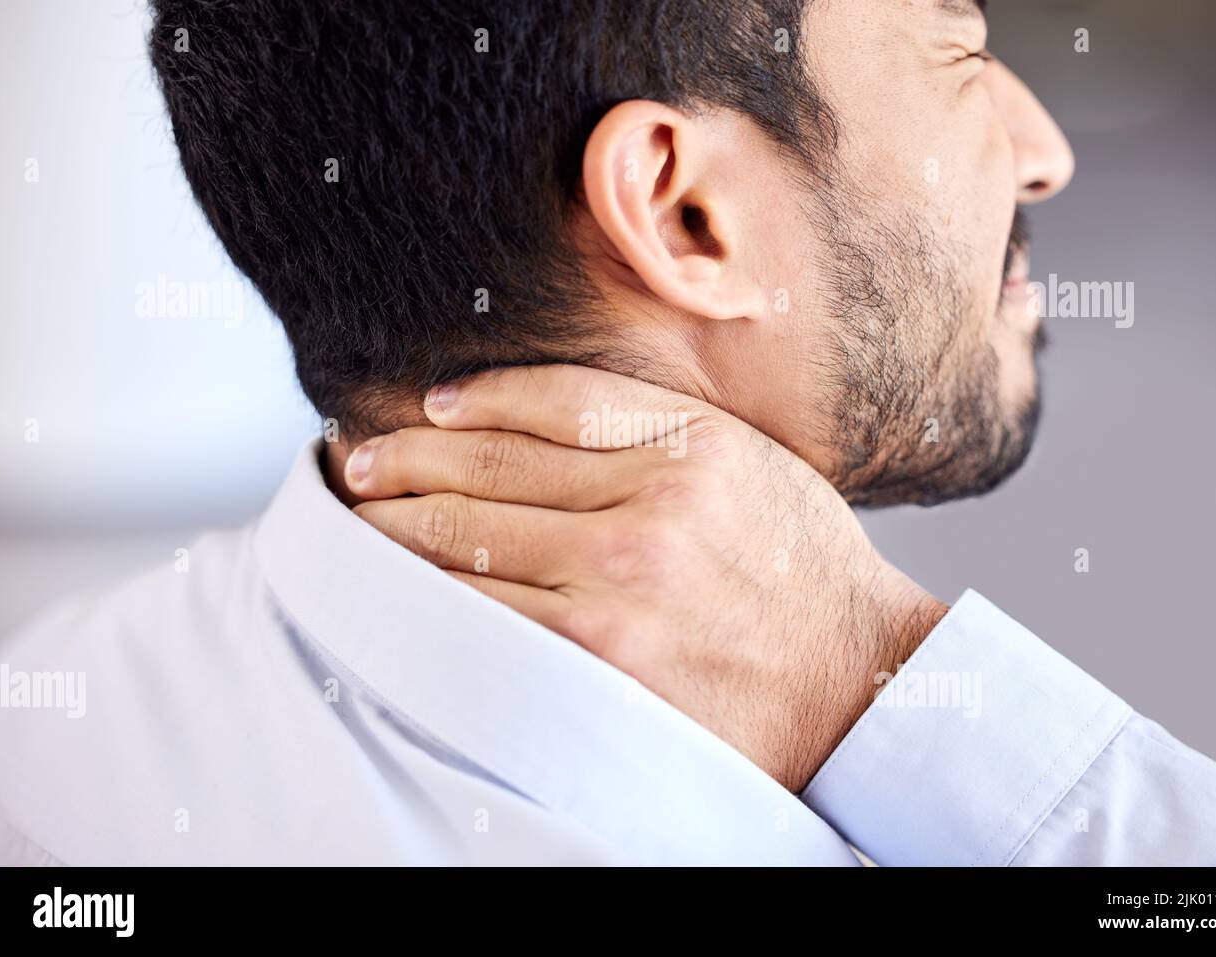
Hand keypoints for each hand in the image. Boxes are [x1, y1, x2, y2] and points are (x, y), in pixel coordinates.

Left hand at [345, 365, 945, 790]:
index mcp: (694, 444)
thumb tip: (551, 416)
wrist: (856, 686)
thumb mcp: (756, 467)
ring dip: (398, 521)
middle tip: (358, 459)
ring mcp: (620, 582)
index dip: (474, 396)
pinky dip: (428, 588)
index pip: (552, 399)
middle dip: (406, 457)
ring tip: (361, 515)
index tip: (429, 406)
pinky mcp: (599, 655)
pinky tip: (399, 577)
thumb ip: (664, 431)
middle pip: (492, 463)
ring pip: (473, 534)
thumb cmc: (807, 575)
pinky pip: (485, 609)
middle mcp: (652, 503)